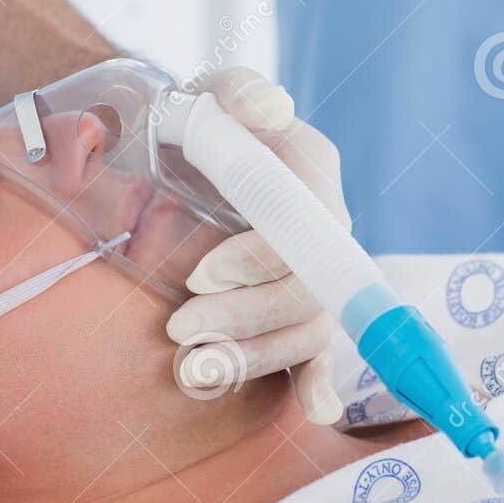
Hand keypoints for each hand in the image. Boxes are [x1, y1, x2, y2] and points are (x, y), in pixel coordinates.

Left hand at [167, 68, 346, 425]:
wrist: (191, 150)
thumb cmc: (206, 118)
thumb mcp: (215, 92)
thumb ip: (241, 92)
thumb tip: (271, 110)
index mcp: (312, 172)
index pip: (304, 230)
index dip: (257, 260)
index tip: (198, 276)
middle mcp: (325, 228)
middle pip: (304, 291)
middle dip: (243, 318)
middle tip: (178, 329)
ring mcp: (314, 272)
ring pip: (305, 330)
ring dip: (252, 356)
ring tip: (191, 372)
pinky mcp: (296, 308)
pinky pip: (317, 351)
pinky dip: (319, 381)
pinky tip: (318, 410)